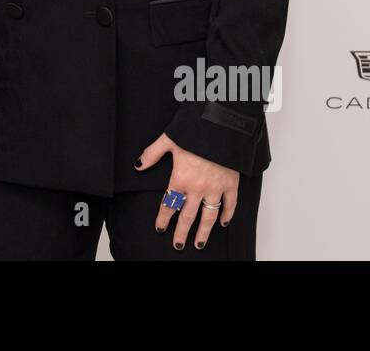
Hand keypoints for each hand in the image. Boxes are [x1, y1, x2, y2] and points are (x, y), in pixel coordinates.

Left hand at [134, 133, 237, 250]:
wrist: (220, 125)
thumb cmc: (194, 130)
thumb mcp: (168, 140)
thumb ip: (152, 154)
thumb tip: (138, 165)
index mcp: (180, 178)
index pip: (169, 204)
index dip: (164, 218)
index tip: (161, 228)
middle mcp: (197, 187)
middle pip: (188, 216)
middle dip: (181, 232)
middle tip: (177, 245)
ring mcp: (215, 187)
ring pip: (208, 216)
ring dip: (203, 232)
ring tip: (199, 243)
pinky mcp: (231, 183)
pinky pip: (230, 204)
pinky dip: (227, 214)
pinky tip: (223, 223)